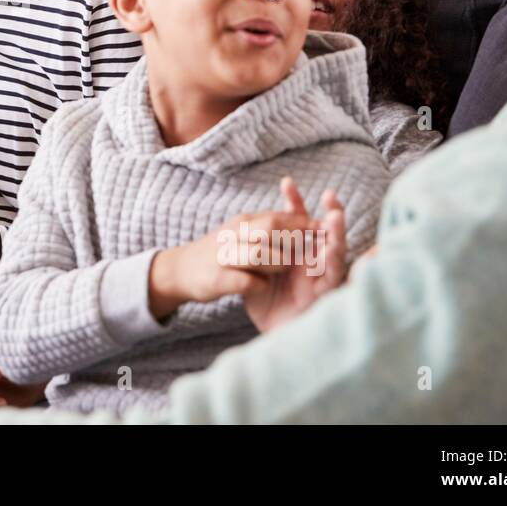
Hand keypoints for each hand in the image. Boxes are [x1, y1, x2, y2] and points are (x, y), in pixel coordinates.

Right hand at [147, 207, 318, 318]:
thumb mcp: (242, 231)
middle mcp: (234, 234)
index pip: (279, 217)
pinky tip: (262, 288)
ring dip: (278, 263)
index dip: (304, 224)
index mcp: (244, 222)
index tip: (325, 233)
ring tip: (283, 270)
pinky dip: (260, 285)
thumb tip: (306, 221)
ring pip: (260, 254)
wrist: (181, 270)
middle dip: (296, 240)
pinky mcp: (218, 279)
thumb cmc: (221, 251)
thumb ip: (269, 225)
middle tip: (309, 253)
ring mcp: (225, 256)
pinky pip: (248, 281)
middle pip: (272, 229)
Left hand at [242, 178, 347, 332]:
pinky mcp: (325, 293)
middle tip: (329, 195)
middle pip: (324, 231)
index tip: (286, 182)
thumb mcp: (254, 270)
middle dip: (328, 212)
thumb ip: (254, 251)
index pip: (295, 220)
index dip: (293, 201)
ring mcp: (321, 275)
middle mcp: (312, 258)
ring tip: (335, 216)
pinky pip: (333, 275)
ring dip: (336, 233)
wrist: (267, 331)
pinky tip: (334, 249)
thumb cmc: (264, 300)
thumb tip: (242, 229)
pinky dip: (335, 261)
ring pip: (334, 250)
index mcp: (294, 249)